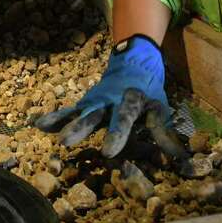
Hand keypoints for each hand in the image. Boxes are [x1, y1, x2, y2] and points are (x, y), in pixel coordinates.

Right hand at [35, 35, 184, 158]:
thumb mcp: (160, 108)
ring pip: (80, 113)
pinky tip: (38, 125)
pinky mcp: (85, 102)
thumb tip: (183, 161)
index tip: (107, 153)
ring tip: (53, 139)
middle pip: (94, 115)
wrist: (133, 61)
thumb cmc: (148, 91)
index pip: (123, 118)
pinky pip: (69, 111)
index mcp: (131, 100)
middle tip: (66, 142)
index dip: (117, 134)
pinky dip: (55, 117)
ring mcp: (95, 101)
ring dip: (66, 125)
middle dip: (81, 128)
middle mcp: (110, 100)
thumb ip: (165, 133)